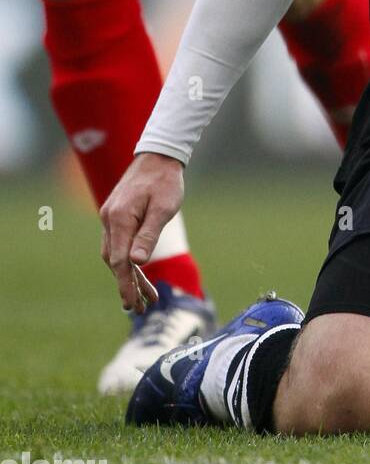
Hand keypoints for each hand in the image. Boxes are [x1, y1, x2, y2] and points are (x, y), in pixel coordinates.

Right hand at [100, 154, 184, 312]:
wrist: (159, 155)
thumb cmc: (165, 181)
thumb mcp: (163, 208)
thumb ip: (149, 234)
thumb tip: (137, 262)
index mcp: (119, 218)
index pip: (119, 260)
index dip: (126, 284)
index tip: (133, 304)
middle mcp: (109, 219)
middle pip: (115, 261)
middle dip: (128, 285)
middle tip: (142, 308)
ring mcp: (111, 217)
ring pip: (115, 254)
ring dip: (129, 275)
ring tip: (146, 297)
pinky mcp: (116, 216)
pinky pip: (118, 244)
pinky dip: (127, 260)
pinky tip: (139, 272)